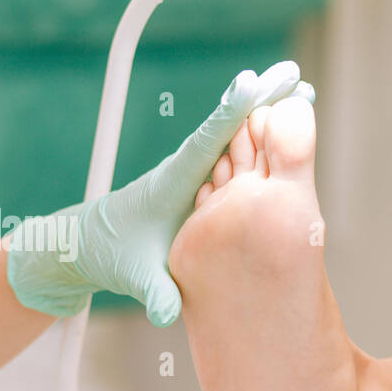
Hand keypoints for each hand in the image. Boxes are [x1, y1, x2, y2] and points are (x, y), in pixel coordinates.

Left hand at [6, 62, 314, 325]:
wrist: (93, 245)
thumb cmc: (114, 257)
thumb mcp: (136, 279)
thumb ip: (154, 295)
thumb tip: (166, 316)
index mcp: (170, 186)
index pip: (204, 145)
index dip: (228, 116)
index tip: (250, 88)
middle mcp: (184, 169)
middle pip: (225, 127)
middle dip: (257, 99)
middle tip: (291, 74)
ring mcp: (196, 172)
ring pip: (233, 133)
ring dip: (264, 107)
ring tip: (297, 85)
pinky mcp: (204, 179)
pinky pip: (235, 148)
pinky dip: (259, 127)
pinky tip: (285, 115)